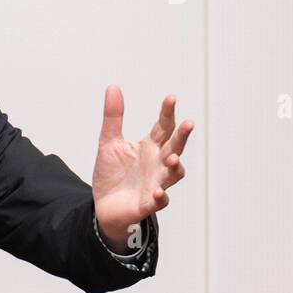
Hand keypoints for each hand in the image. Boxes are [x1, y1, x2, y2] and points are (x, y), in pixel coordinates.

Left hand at [92, 86, 193, 251]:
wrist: (103, 205)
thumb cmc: (112, 174)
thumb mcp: (109, 142)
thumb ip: (113, 117)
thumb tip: (113, 87)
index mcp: (150, 147)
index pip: (163, 127)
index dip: (168, 113)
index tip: (171, 98)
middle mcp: (158, 163)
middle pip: (175, 147)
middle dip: (182, 136)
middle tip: (188, 123)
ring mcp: (156, 182)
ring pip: (174, 174)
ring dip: (176, 166)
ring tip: (173, 158)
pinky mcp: (148, 203)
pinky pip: (159, 201)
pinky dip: (160, 196)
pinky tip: (157, 191)